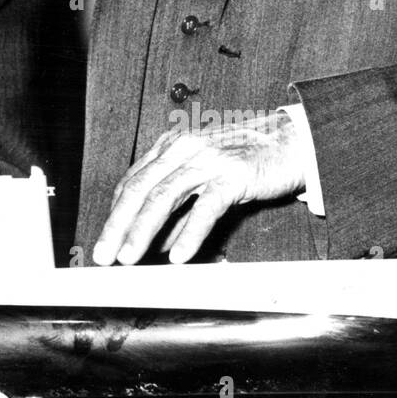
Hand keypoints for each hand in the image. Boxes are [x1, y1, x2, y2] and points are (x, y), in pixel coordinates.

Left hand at [92, 111, 306, 265]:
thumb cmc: (248, 160)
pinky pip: (206, 206)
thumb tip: (157, 243)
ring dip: (142, 230)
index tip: (104, 241)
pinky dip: (189, 232)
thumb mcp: (206, 179)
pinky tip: (179, 255)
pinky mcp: (234, 173)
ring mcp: (208, 159)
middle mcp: (184, 148)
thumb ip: (180, 209)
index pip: (133, 181)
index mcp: (172, 146)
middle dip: (117, 224)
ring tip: (128, 258)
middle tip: (102, 255)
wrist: (294, 139)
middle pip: (140, 188)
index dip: (116, 213)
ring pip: (164, 196)